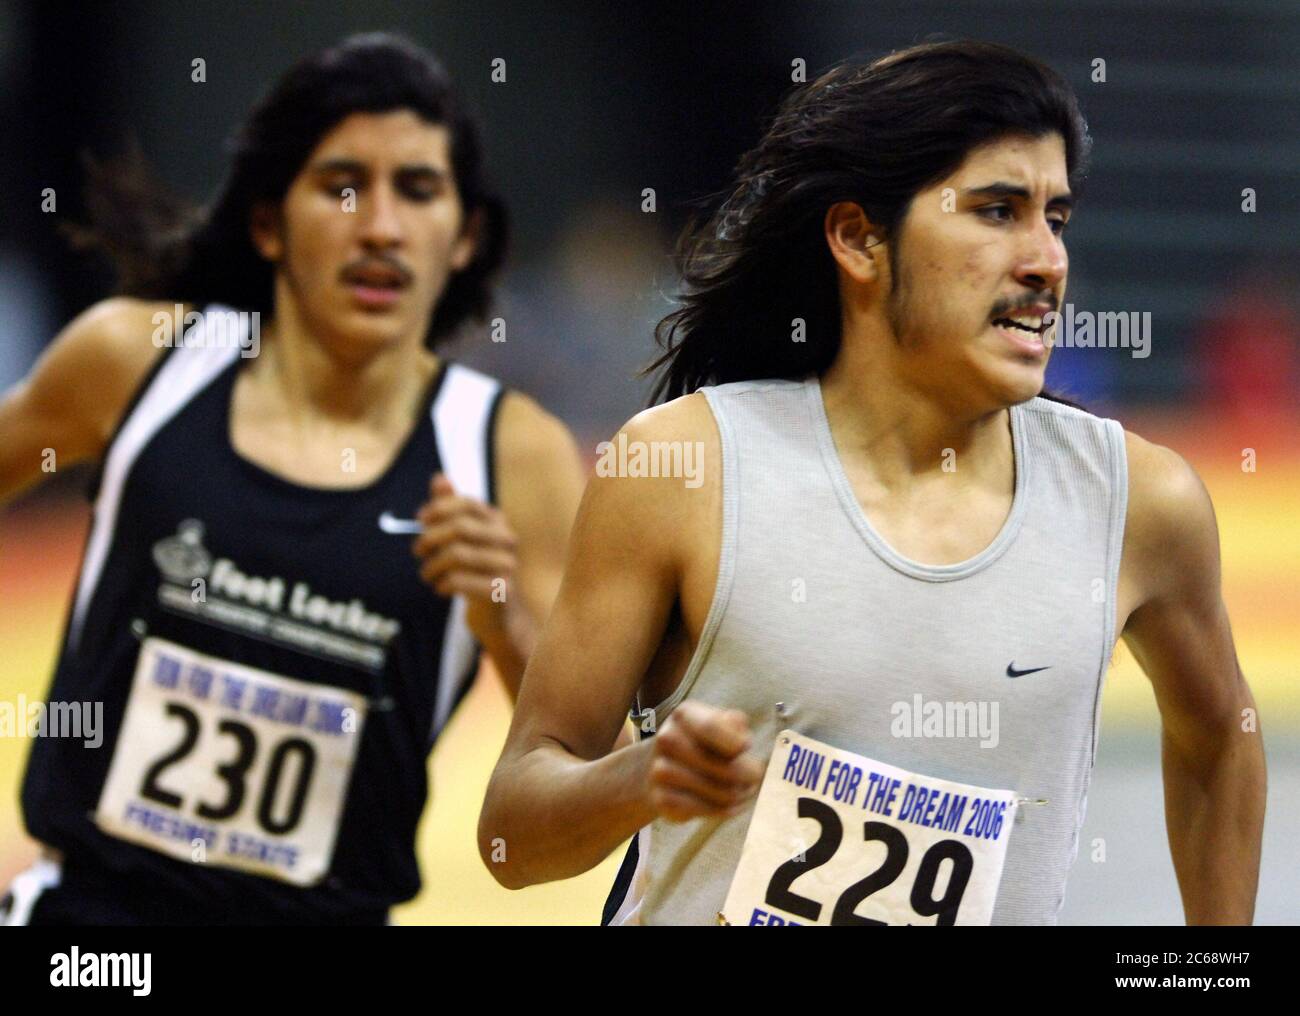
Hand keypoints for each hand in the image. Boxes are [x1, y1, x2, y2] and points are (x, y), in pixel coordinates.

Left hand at [412, 473, 522, 640]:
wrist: (498, 613)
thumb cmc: (476, 570)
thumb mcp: (462, 538)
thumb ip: (450, 508)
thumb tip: (439, 478)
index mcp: (498, 521)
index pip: (467, 503)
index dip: (439, 508)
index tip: (419, 519)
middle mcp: (507, 539)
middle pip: (460, 527)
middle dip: (431, 538)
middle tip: (417, 551)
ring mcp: (507, 564)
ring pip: (457, 554)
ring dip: (433, 565)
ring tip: (427, 574)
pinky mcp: (502, 590)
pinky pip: (460, 580)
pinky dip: (443, 584)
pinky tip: (440, 588)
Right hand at [646, 701, 764, 822]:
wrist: (659, 767)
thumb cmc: (701, 741)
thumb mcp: (717, 721)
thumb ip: (734, 723)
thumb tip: (742, 742)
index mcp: (683, 715)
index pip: (712, 728)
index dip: (737, 743)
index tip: (746, 748)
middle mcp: (666, 740)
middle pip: (724, 766)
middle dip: (747, 775)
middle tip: (755, 778)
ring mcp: (660, 770)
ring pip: (717, 791)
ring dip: (737, 795)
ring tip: (743, 791)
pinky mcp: (661, 799)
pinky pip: (703, 810)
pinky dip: (721, 811)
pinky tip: (728, 806)